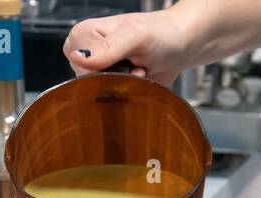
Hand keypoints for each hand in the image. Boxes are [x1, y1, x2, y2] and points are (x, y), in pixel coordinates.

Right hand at [62, 11, 194, 86]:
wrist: (181, 46)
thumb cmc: (162, 33)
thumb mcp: (136, 34)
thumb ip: (108, 47)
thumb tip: (79, 58)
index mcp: (82, 34)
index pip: (81, 68)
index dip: (106, 69)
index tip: (126, 58)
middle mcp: (86, 53)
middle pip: (89, 84)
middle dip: (116, 80)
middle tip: (135, 66)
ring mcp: (97, 71)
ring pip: (100, 95)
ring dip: (124, 87)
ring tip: (138, 71)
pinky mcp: (109, 85)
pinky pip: (111, 101)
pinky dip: (128, 95)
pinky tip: (137, 80)